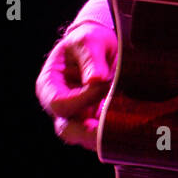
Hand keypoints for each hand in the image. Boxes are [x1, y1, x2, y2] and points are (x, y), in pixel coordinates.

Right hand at [36, 21, 117, 151]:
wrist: (103, 44)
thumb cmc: (89, 40)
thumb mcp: (88, 40)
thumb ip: (90, 58)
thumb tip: (95, 79)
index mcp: (49, 85)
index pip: (59, 103)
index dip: (80, 98)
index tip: (102, 84)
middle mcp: (60, 105)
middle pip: (67, 129)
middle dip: (88, 133)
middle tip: (109, 131)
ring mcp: (78, 116)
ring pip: (85, 138)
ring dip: (103, 136)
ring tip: (122, 130)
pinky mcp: (96, 121)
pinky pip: (102, 135)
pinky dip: (113, 134)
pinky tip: (127, 128)